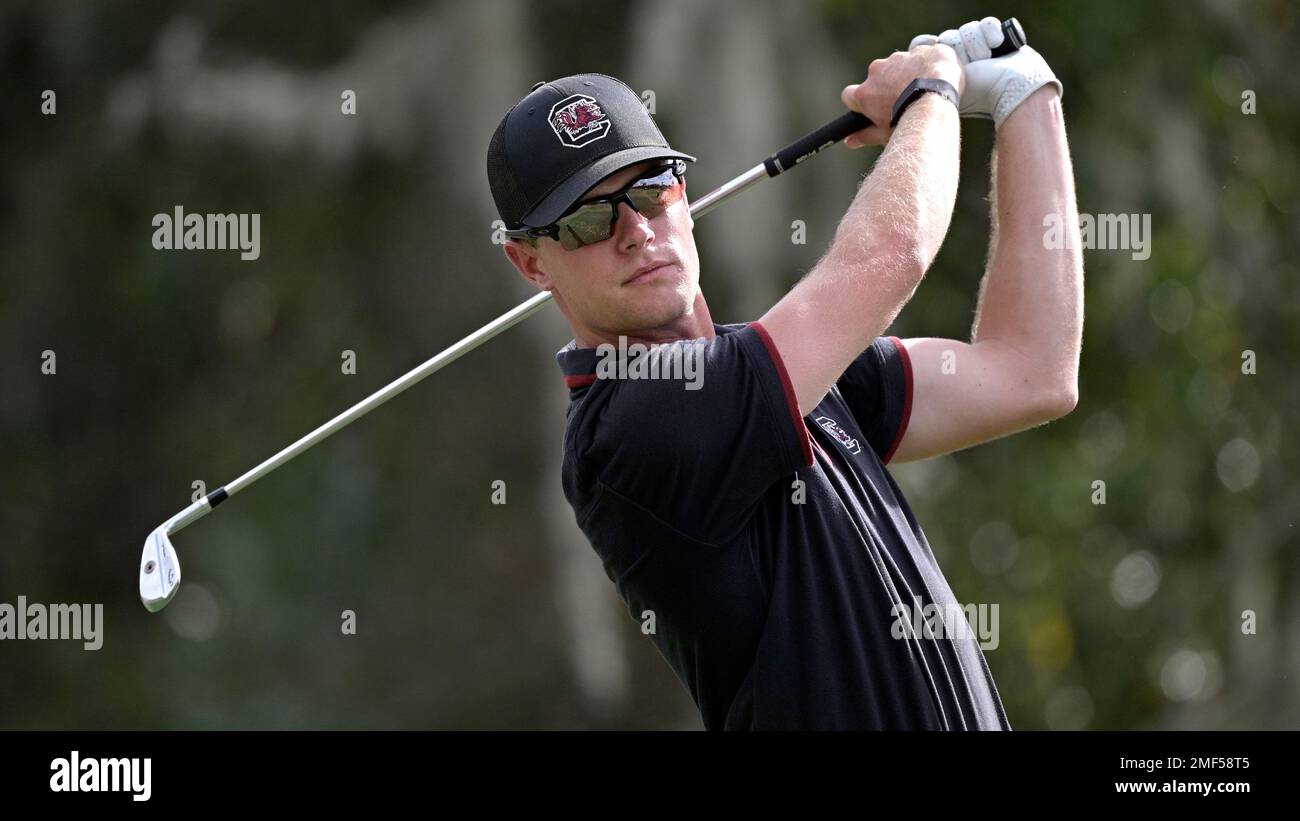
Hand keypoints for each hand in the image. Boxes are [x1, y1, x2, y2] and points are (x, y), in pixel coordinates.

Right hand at [840, 44, 964, 147]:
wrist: (937, 101)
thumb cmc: (909, 121)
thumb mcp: (885, 134)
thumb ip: (865, 135)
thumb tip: (850, 141)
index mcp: (865, 93)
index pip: (850, 95)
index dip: (860, 102)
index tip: (871, 108)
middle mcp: (877, 71)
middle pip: (877, 77)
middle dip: (888, 86)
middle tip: (905, 101)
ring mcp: (898, 58)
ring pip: (900, 64)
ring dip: (908, 74)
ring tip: (925, 90)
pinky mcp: (920, 49)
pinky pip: (922, 55)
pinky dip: (927, 65)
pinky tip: (938, 78)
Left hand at [910, 17, 1061, 128]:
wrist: (1012, 90)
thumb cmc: (978, 95)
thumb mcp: (944, 89)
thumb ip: (925, 80)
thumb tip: (903, 74)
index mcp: (944, 70)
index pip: (927, 46)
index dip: (931, 45)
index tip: (934, 46)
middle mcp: (960, 57)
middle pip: (949, 38)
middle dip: (961, 50)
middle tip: (971, 63)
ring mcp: (979, 47)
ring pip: (967, 30)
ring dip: (978, 44)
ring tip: (986, 58)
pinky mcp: (996, 37)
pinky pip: (985, 24)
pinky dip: (991, 32)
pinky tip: (997, 44)